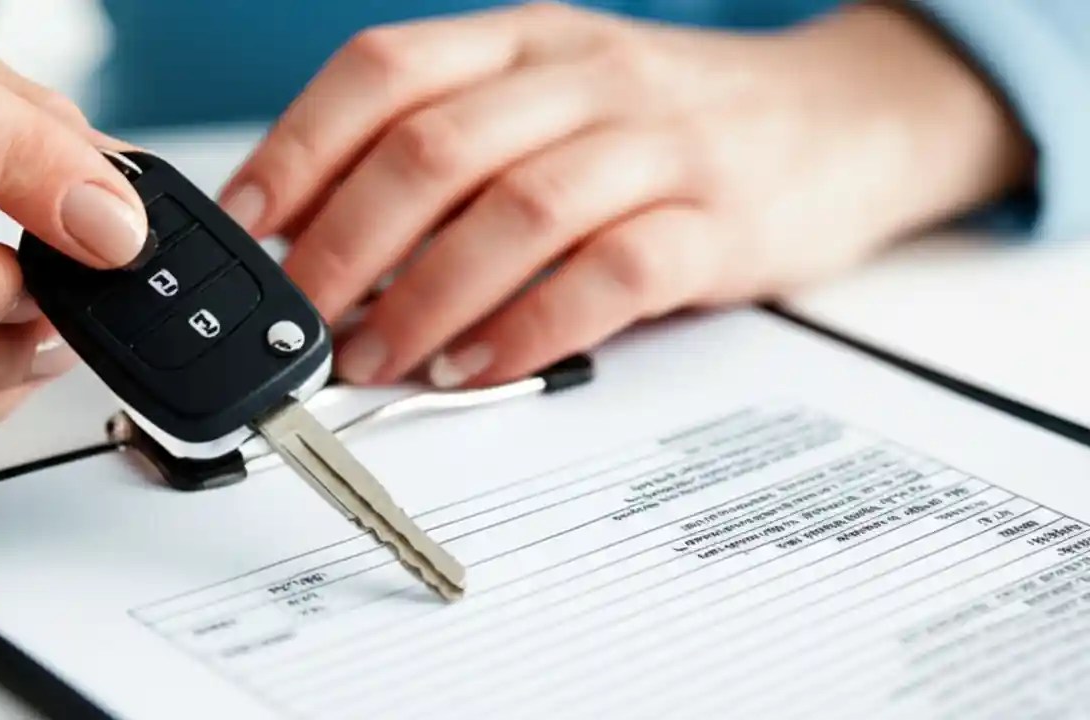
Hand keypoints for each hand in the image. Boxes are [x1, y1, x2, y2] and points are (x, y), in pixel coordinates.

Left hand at [223, 1, 1029, 388]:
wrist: (841, 115)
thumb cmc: (672, 121)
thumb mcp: (557, 96)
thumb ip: (457, 150)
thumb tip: (326, 238)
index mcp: (527, 41)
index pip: (385, 70)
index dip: (300, 146)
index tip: (250, 225)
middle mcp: (585, 79)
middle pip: (436, 148)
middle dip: (347, 244)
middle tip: (304, 322)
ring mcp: (659, 146)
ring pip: (518, 212)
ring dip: (427, 297)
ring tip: (376, 359)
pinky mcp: (718, 223)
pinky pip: (611, 275)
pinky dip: (532, 327)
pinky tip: (481, 367)